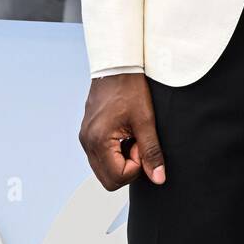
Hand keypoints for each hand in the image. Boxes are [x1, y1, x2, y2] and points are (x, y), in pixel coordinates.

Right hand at [79, 75, 165, 190]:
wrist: (117, 65)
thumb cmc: (131, 88)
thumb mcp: (146, 120)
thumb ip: (151, 152)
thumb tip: (158, 178)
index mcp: (98, 140)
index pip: (117, 177)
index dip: (136, 166)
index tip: (142, 144)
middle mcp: (87, 142)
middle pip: (108, 179)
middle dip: (128, 167)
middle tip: (138, 143)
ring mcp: (85, 138)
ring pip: (104, 169)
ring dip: (121, 160)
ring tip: (132, 136)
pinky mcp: (88, 133)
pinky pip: (100, 156)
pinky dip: (115, 152)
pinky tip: (124, 133)